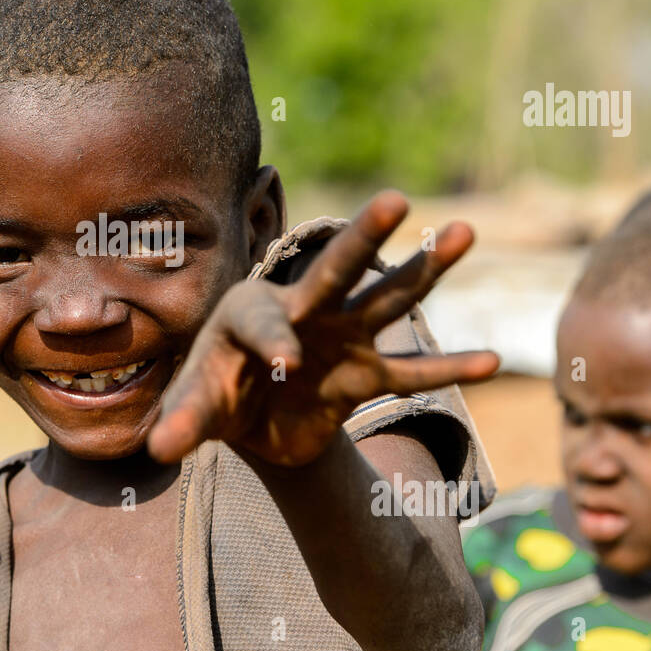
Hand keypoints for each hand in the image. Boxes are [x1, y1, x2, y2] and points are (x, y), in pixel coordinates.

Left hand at [146, 190, 498, 466]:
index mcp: (247, 314)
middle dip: (363, 239)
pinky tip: (492, 361)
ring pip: (387, 299)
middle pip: (335, 271)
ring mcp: (340, 338)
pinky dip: (447, 370)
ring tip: (465, 230)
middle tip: (396, 201)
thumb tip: (157, 449)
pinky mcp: (365, 374)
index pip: (261, 317)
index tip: (287, 362)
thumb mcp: (194, 412)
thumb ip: (181, 423)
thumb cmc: (215, 398)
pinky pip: (411, 373)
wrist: (250, 418)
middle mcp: (301, 312)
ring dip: (425, 269)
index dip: (273, 336)